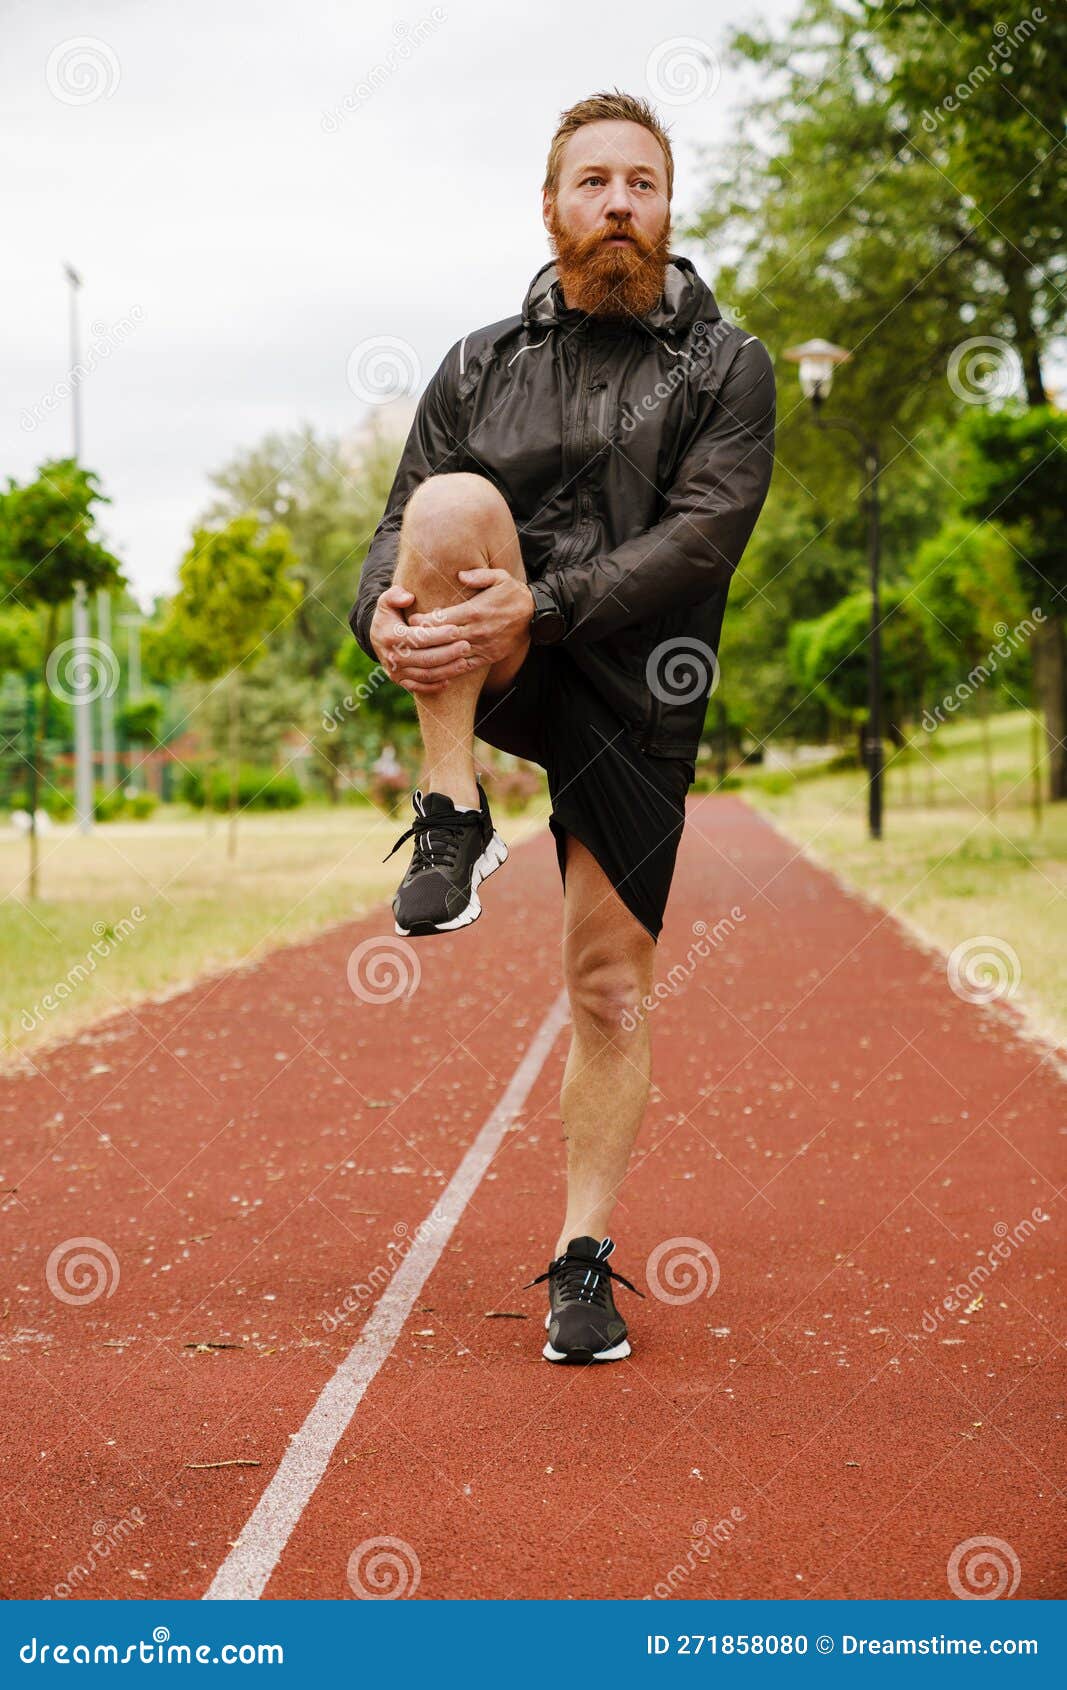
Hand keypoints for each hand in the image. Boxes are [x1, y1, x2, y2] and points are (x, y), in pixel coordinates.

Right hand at [368, 584, 471, 696]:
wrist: (378, 638)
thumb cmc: (389, 615)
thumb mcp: (386, 601)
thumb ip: (395, 595)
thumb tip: (408, 597)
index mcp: (390, 636)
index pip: (418, 637)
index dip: (439, 635)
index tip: (456, 630)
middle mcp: (392, 657)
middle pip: (425, 658)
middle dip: (448, 654)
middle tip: (466, 646)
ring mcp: (396, 671)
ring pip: (425, 675)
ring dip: (446, 671)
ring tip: (464, 663)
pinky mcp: (400, 681)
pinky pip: (419, 687)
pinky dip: (434, 686)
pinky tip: (450, 680)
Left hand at [409, 569, 533, 670]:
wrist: (535, 616)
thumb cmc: (513, 594)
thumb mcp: (499, 577)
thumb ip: (478, 575)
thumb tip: (460, 575)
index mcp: (476, 610)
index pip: (444, 618)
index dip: (426, 620)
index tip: (413, 620)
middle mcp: (477, 630)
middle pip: (444, 637)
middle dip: (425, 639)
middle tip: (408, 639)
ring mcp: (483, 646)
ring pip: (453, 654)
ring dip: (435, 655)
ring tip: (418, 655)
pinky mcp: (488, 656)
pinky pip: (466, 665)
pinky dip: (451, 667)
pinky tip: (438, 667)